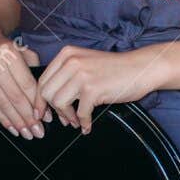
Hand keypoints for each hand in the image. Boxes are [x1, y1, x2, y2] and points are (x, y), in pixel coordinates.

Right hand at [0, 23, 50, 138]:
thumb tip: (45, 101)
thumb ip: (35, 71)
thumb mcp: (22, 52)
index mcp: (9, 53)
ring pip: (2, 104)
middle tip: (38, 131)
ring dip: (16, 122)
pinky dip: (2, 119)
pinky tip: (12, 128)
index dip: (37, 103)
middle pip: (14, 96)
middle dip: (28, 117)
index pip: (26, 83)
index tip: (46, 117)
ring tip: (27, 133)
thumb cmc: (4, 49)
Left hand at [36, 45, 164, 132]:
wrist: (140, 68)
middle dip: (52, 110)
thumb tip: (47, 101)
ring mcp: (81, 75)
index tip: (41, 113)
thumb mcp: (84, 64)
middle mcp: (71, 62)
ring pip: (59, 103)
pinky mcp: (93, 89)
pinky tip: (87, 125)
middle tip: (64, 119)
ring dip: (68, 117)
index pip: (42, 80)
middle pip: (46, 93)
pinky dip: (83, 122)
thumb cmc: (114, 69)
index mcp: (66, 54)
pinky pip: (80, 113)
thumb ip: (66, 76)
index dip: (39, 100)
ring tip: (76, 121)